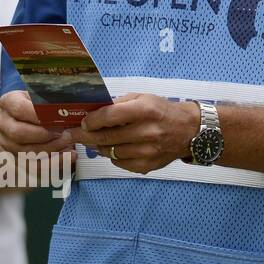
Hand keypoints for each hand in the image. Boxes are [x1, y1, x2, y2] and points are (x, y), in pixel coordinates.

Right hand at [0, 91, 74, 156]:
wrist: (39, 114)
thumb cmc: (46, 103)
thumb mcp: (48, 96)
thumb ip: (54, 100)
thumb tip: (69, 106)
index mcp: (9, 102)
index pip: (19, 109)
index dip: (38, 115)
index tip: (55, 118)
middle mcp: (4, 123)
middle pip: (19, 133)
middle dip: (45, 135)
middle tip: (66, 132)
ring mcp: (8, 142)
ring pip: (26, 152)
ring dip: (52, 149)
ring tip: (70, 142)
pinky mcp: (17, 158)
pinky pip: (34, 166)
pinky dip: (54, 163)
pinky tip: (70, 156)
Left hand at [69, 93, 200, 174]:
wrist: (190, 130)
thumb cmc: (163, 111)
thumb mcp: (143, 98)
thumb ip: (118, 104)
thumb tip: (92, 113)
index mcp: (145, 110)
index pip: (108, 117)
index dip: (91, 121)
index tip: (83, 123)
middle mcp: (146, 132)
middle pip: (104, 138)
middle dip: (85, 136)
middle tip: (72, 135)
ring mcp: (147, 151)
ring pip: (109, 152)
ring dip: (99, 146)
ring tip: (98, 140)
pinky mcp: (147, 165)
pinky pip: (119, 163)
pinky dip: (114, 156)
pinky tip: (118, 148)